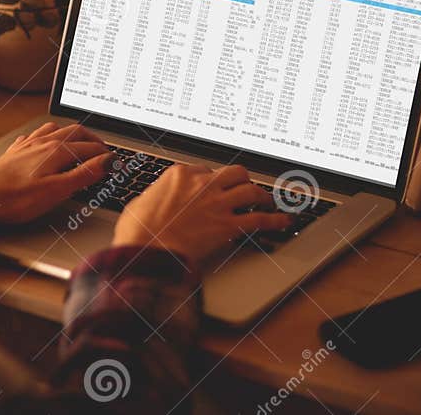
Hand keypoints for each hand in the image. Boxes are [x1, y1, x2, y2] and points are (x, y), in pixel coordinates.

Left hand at [0, 122, 114, 225]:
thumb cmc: (14, 198)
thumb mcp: (57, 190)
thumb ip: (84, 174)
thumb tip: (108, 161)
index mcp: (56, 150)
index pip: (89, 146)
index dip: (106, 153)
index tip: (116, 161)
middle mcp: (42, 143)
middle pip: (74, 132)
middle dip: (92, 138)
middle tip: (102, 149)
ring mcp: (27, 146)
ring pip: (54, 130)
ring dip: (70, 133)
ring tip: (78, 141)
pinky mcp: (14, 153)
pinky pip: (34, 136)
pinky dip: (47, 137)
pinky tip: (43, 143)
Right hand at [112, 164, 292, 264]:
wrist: (145, 250)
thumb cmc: (137, 230)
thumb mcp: (140, 202)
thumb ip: (156, 197)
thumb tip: (157, 202)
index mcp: (180, 175)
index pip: (203, 170)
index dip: (210, 181)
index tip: (212, 189)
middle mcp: (203, 184)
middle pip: (234, 173)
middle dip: (241, 180)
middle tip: (244, 188)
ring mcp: (218, 203)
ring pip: (251, 190)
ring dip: (262, 196)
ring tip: (267, 201)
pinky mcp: (228, 226)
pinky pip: (260, 219)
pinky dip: (275, 220)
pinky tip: (283, 222)